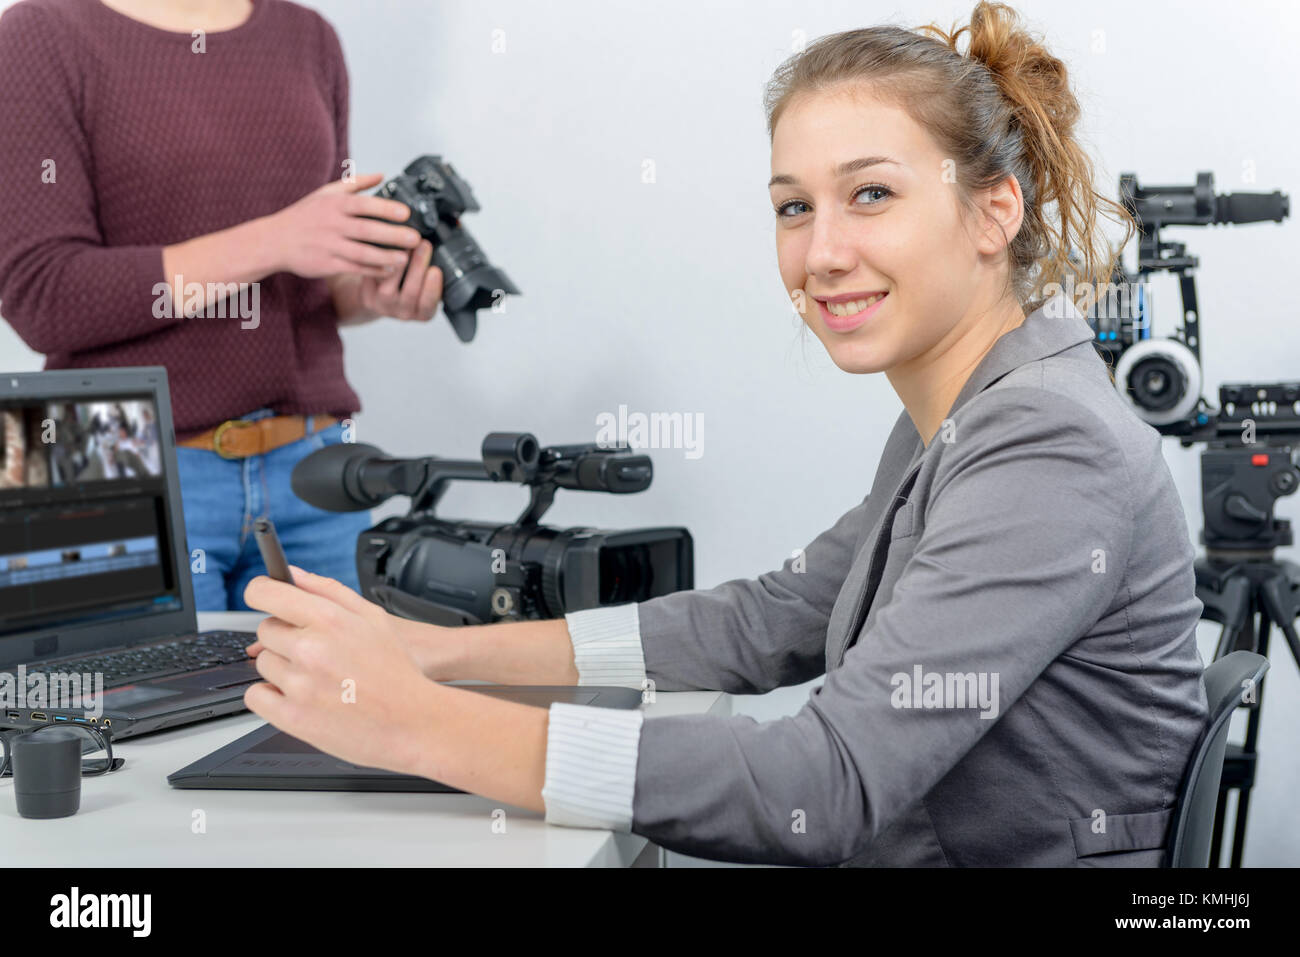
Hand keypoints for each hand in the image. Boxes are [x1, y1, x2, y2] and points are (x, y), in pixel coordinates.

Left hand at [240, 565, 444, 776]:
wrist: (414, 721)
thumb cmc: (396, 671)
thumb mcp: (373, 618)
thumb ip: (328, 591)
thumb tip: (294, 575)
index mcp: (329, 619)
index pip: (266, 593)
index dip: (261, 593)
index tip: (263, 598)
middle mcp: (310, 648)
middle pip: (265, 630)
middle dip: (285, 637)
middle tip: (314, 651)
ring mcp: (299, 684)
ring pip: (263, 663)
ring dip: (283, 668)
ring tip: (317, 678)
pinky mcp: (292, 717)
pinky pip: (256, 696)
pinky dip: (271, 696)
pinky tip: (297, 696)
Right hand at [265, 172, 420, 279]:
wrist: (275, 240)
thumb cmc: (304, 216)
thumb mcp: (326, 193)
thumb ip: (356, 184)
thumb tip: (382, 175)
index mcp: (334, 204)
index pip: (364, 204)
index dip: (386, 208)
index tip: (406, 213)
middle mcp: (332, 224)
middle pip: (367, 230)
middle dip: (393, 235)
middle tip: (416, 238)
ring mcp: (329, 246)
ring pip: (362, 253)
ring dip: (386, 257)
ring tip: (406, 259)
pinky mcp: (327, 265)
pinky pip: (354, 269)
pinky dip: (372, 271)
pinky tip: (389, 271)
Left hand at [353, 240, 443, 321]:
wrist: (384, 293)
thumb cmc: (412, 284)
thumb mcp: (429, 283)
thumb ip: (436, 272)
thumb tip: (452, 242)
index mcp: (424, 312)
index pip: (428, 306)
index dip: (433, 289)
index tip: (436, 270)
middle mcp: (404, 313)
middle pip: (410, 293)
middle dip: (418, 267)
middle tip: (424, 245)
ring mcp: (385, 307)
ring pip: (389, 288)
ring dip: (398, 263)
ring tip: (405, 243)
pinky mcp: (369, 297)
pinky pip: (374, 279)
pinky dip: (380, 262)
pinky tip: (386, 246)